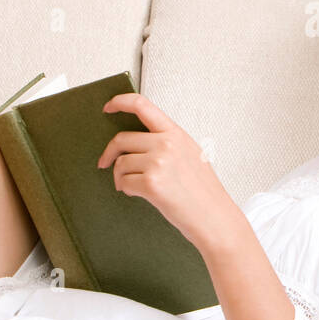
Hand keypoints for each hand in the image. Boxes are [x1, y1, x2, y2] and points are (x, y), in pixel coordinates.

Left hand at [95, 93, 236, 248]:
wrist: (213, 216)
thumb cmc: (203, 190)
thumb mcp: (190, 154)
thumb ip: (167, 142)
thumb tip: (136, 142)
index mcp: (175, 133)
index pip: (142, 105)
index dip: (119, 102)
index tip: (107, 108)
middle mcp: (166, 144)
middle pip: (121, 139)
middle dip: (109, 153)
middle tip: (104, 163)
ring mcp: (158, 163)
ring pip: (120, 163)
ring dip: (120, 176)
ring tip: (132, 185)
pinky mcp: (151, 183)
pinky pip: (124, 182)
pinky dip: (126, 189)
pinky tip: (138, 194)